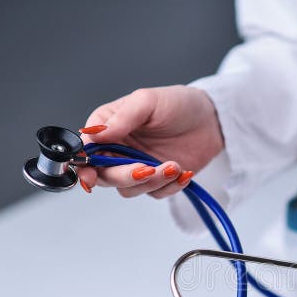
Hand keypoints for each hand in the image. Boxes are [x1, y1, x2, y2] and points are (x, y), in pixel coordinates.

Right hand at [76, 85, 223, 197]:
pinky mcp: (158, 180)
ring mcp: (137, 166)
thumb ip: (122, 118)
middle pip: (105, 176)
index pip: (86, 151)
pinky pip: (155, 194)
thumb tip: (94, 134)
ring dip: (151, 182)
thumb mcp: (148, 101)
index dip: (84, 165)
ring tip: (174, 165)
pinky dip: (169, 187)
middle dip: (125, 176)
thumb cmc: (178, 104)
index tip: (90, 174)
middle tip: (147, 168)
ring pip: (129, 189)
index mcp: (108, 128)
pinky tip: (183, 173)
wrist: (212, 119)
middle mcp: (118, 150)